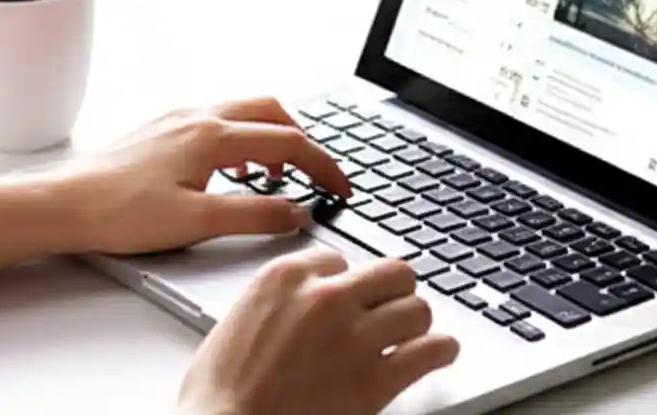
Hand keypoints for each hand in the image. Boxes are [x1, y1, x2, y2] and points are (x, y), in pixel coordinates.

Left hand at [52, 96, 350, 254]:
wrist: (59, 205)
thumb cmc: (117, 213)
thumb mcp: (196, 223)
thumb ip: (254, 216)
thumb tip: (296, 213)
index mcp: (213, 136)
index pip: (289, 142)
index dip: (323, 166)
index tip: (341, 187)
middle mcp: (199, 117)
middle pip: (273, 113)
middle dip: (303, 141)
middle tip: (316, 174)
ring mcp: (178, 119)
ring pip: (245, 113)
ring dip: (271, 138)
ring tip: (276, 177)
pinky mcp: (161, 129)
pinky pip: (218, 120)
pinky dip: (242, 139)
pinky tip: (230, 171)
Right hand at [178, 249, 459, 414]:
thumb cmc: (217, 396)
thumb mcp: (235, 324)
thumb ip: (277, 302)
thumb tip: (298, 305)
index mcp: (285, 277)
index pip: (340, 260)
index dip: (347, 284)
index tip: (349, 298)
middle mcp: (325, 297)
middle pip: (391, 273)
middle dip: (393, 293)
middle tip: (389, 311)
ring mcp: (354, 335)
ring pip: (417, 309)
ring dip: (415, 325)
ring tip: (411, 337)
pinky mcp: (375, 378)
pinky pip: (432, 349)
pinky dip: (439, 351)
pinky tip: (438, 353)